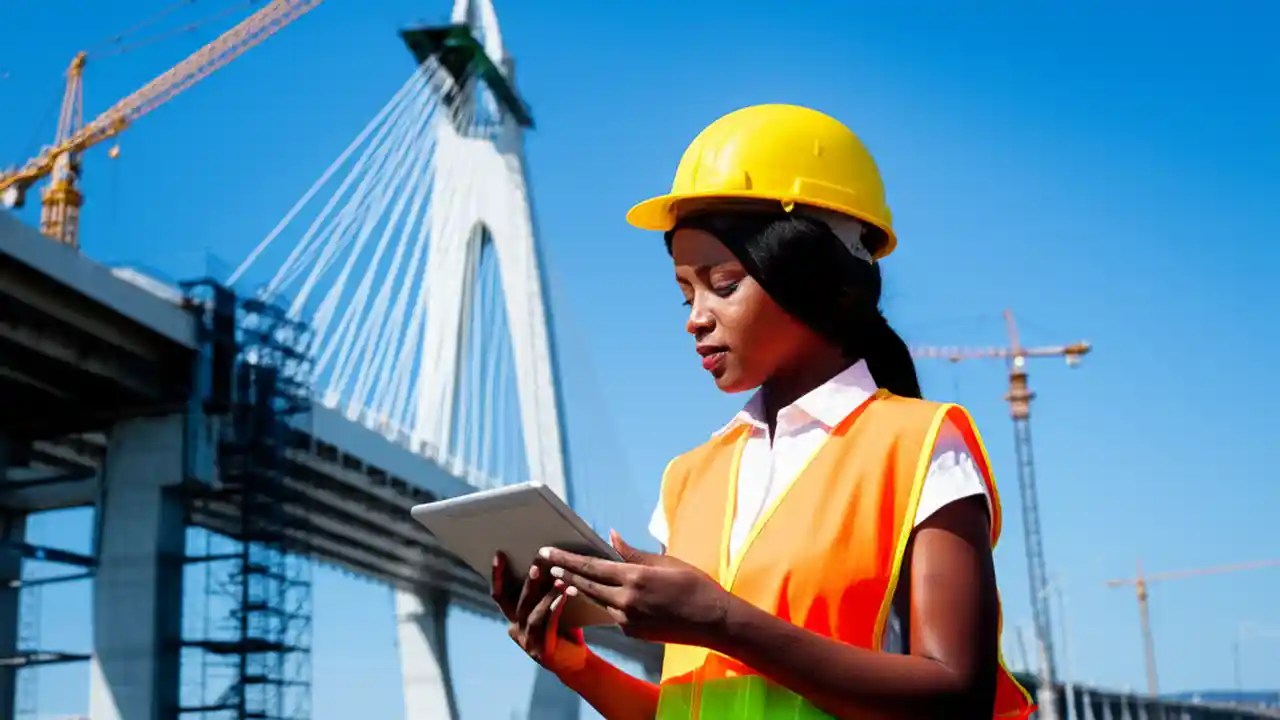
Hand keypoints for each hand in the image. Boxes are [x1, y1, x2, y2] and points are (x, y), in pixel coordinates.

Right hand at [491, 552, 588, 674]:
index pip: (500, 596)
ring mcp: (527, 643)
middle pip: (518, 603)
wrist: (576, 662)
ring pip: (533, 615)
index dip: (498, 576)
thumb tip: (550, 559)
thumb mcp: (551, 608)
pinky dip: (555, 608)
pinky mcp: (542, 651)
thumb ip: (544, 590)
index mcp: (514, 618)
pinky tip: (564, 596)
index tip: (499, 554)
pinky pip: (548, 625)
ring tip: (559, 579)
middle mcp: (516, 630)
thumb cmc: (564, 629)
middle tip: (536, 565)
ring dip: (546, 596)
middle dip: (528, 583)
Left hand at [538, 530, 733, 646]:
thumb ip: (634, 553)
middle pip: (586, 584)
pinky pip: (611, 614)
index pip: (591, 566)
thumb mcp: (667, 562)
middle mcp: (626, 601)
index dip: (567, 559)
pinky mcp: (632, 633)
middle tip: (545, 564)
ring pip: (596, 600)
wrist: (713, 623)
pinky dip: (602, 602)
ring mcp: (627, 621)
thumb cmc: (696, 586)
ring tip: (561, 579)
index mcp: (634, 578)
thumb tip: (612, 536)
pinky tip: (594, 594)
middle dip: (565, 573)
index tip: (548, 552)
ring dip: (578, 589)